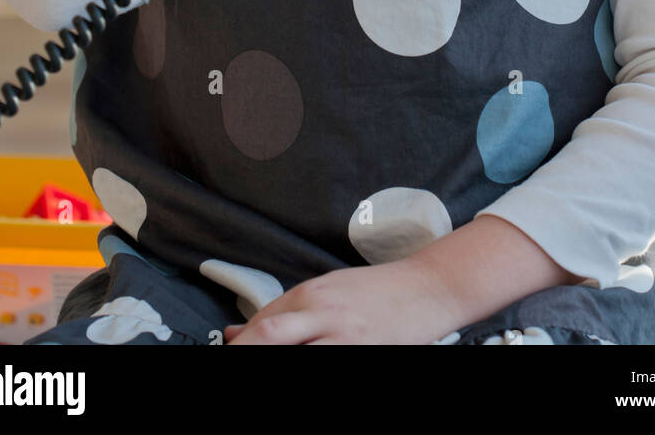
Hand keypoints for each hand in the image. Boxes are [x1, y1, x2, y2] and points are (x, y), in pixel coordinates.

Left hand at [223, 256, 462, 344]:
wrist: (426, 288)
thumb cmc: (376, 291)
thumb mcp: (327, 291)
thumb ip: (283, 312)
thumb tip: (235, 333)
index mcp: (310, 294)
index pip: (260, 325)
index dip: (239, 346)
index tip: (229, 352)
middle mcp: (323, 313)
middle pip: (267, 336)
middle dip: (243, 351)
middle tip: (230, 359)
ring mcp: (344, 337)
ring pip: (295, 355)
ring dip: (273, 362)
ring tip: (262, 366)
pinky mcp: (365, 353)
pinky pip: (330, 364)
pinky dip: (312, 365)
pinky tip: (310, 362)